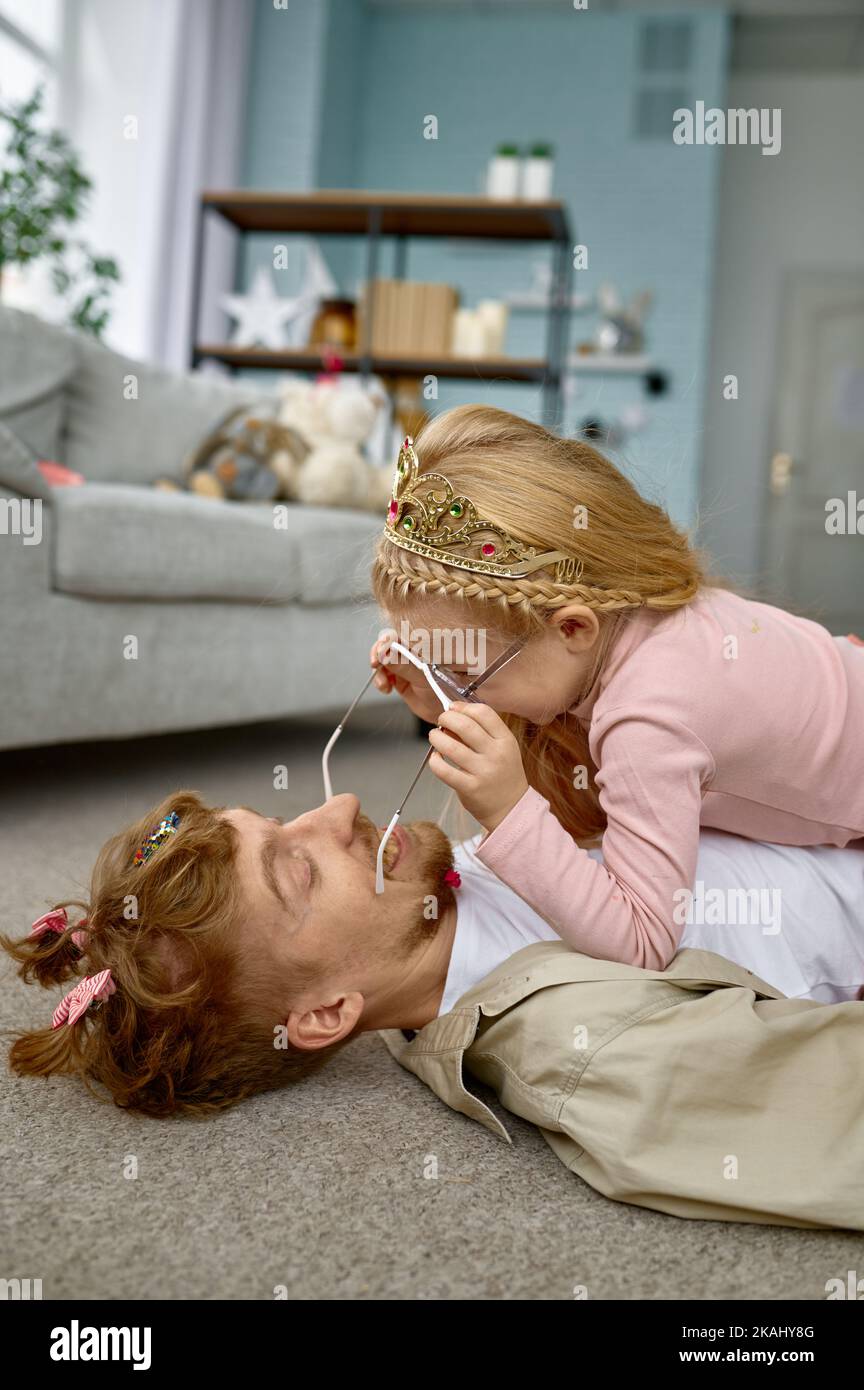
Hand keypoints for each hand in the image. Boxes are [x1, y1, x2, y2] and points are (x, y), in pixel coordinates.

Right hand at [369, 637, 444, 723]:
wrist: (444, 710)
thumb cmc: (443, 689)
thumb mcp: (422, 676)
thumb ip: (403, 665)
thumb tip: (386, 654)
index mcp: (417, 648)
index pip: (396, 637)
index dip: (384, 642)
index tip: (379, 651)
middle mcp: (408, 656)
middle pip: (385, 648)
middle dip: (377, 655)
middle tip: (375, 664)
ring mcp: (402, 668)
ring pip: (381, 663)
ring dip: (378, 673)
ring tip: (384, 684)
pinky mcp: (398, 680)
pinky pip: (383, 677)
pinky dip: (380, 682)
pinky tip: (386, 688)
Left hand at [427, 702, 528, 831]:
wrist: (511, 808)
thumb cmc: (502, 775)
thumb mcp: (500, 749)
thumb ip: (480, 732)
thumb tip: (451, 717)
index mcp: (506, 740)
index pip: (483, 713)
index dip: (463, 707)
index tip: (453, 708)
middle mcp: (496, 754)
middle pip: (465, 725)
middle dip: (446, 718)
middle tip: (441, 721)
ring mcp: (483, 772)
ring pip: (451, 746)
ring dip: (436, 737)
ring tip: (435, 737)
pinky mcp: (470, 788)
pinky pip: (444, 770)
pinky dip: (434, 761)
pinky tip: (436, 759)